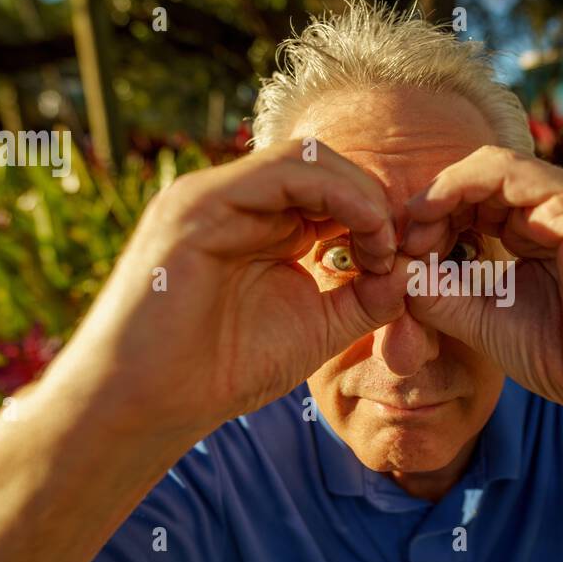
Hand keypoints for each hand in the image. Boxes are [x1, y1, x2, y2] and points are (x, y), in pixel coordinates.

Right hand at [35, 139, 409, 440]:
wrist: (149, 404)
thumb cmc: (221, 371)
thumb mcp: (316, 329)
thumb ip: (365, 297)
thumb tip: (413, 269)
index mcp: (262, 223)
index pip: (334, 188)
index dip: (381, 214)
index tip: (411, 258)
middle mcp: (236, 200)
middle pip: (326, 165)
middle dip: (377, 199)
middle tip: (406, 247)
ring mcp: (214, 196)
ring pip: (308, 157)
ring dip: (362, 194)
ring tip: (384, 243)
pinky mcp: (198, 204)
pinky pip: (282, 172)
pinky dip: (338, 193)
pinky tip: (365, 232)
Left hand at [400, 145, 562, 465]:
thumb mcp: (487, 324)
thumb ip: (440, 295)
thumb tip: (393, 272)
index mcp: (533, 230)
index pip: (466, 202)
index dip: (422, 223)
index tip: (389, 258)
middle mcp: (550, 207)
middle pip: (470, 180)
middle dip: (424, 208)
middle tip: (391, 245)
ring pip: (484, 167)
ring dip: (437, 196)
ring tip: (411, 237)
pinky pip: (507, 171)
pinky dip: (460, 186)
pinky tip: (432, 218)